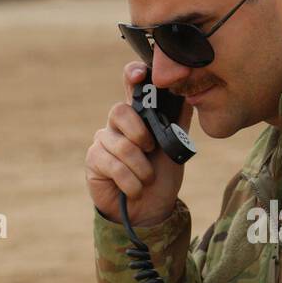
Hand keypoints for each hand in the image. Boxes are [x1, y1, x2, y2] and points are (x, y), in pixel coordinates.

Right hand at [86, 61, 192, 226]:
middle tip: (152, 150)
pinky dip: (131, 182)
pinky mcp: (94, 160)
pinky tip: (134, 189)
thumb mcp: (177, 147)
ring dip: (142, 169)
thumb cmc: (162, 175)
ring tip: (147, 179)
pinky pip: (113, 165)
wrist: (151, 208)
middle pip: (120, 111)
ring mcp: (104, 140)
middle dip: (141, 134)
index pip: (131, 85)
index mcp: (139, 114)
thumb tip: (187, 94)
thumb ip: (178, 121)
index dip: (133, 74)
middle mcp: (118, 123)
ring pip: (122, 145)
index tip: (140, 74)